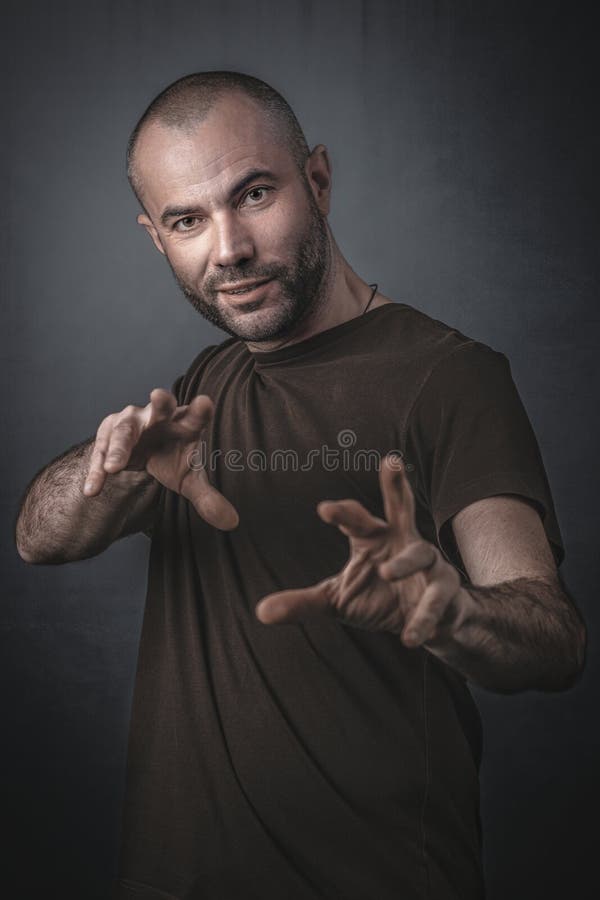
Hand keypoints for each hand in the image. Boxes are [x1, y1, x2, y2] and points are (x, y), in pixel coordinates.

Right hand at [83, 388, 238, 530]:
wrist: (139, 454)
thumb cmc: (171, 458)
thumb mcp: (188, 479)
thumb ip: (207, 497)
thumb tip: (232, 523)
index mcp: (184, 423)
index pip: (196, 416)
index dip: (200, 410)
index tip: (205, 403)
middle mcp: (158, 417)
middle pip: (159, 407)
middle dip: (160, 402)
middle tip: (158, 394)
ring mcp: (131, 423)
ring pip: (124, 430)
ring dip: (119, 447)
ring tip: (114, 468)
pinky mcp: (108, 435)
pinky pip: (101, 453)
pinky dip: (96, 471)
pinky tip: (93, 490)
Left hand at [256, 454, 466, 646]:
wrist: (425, 625)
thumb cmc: (378, 600)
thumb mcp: (337, 601)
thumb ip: (303, 603)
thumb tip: (260, 612)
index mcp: (373, 537)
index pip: (355, 518)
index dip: (341, 512)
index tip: (324, 510)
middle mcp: (402, 541)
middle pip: (400, 506)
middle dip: (396, 485)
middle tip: (392, 462)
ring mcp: (427, 563)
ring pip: (419, 554)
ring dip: (403, 561)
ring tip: (385, 573)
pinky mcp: (445, 590)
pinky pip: (434, 601)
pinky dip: (423, 618)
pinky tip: (409, 638)